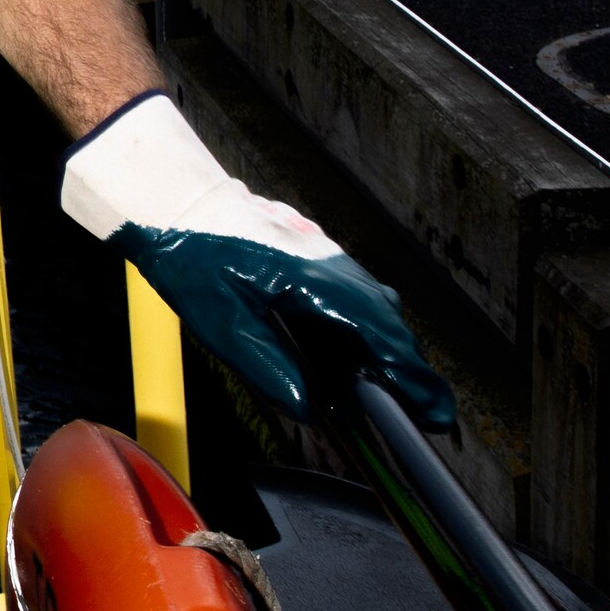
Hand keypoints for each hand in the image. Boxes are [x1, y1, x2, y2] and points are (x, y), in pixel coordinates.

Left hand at [61, 92, 455, 438]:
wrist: (175, 198)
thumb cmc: (191, 252)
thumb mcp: (221, 321)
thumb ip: (268, 365)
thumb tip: (308, 407)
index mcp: (311, 278)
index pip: (379, 334)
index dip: (410, 375)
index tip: (434, 409)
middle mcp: (328, 263)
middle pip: (389, 321)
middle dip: (413, 368)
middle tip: (432, 412)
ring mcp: (324, 254)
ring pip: (376, 305)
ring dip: (393, 346)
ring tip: (403, 390)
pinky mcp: (314, 252)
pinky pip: (356, 292)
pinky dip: (370, 324)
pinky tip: (361, 349)